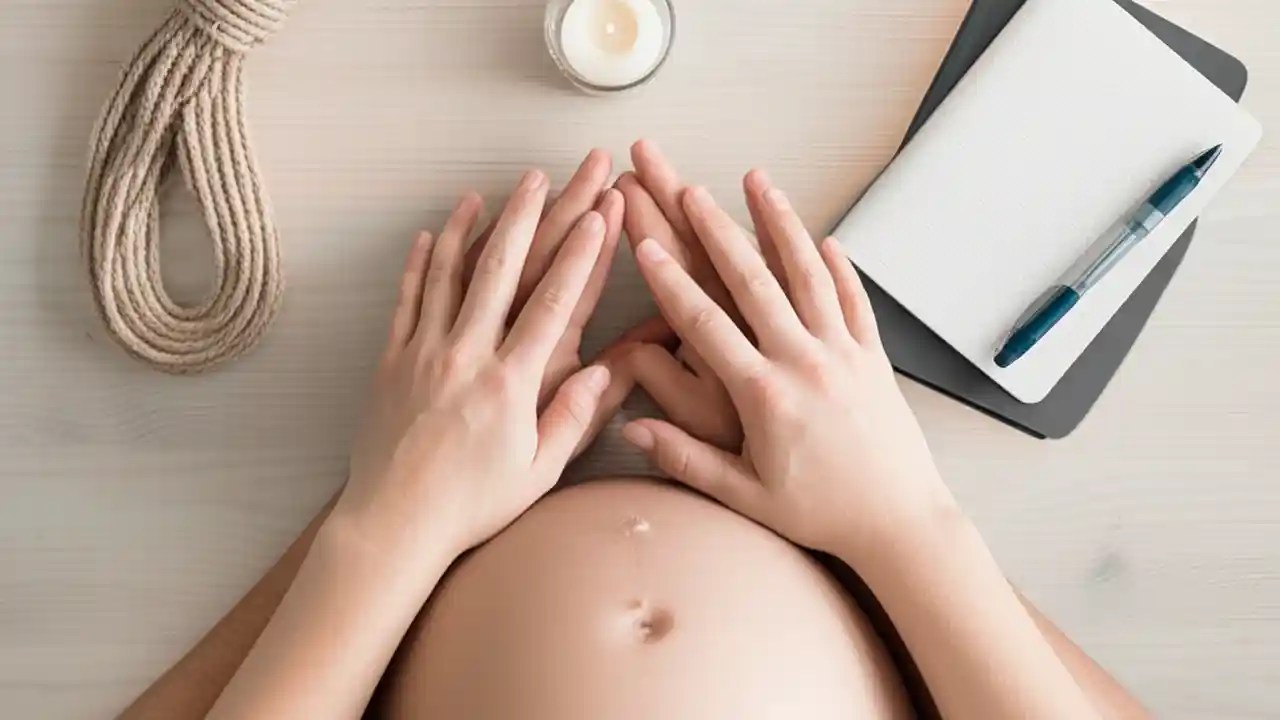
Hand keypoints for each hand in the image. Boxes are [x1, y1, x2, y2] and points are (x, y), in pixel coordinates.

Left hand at [338, 169, 614, 565]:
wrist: (393, 523)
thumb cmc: (472, 505)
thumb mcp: (539, 471)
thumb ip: (574, 416)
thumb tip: (611, 371)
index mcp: (510, 383)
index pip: (553, 304)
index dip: (580, 254)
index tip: (600, 214)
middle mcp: (467, 356)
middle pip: (500, 270)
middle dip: (528, 217)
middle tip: (544, 176)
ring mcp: (423, 353)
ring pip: (448, 274)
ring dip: (469, 227)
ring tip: (485, 191)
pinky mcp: (391, 361)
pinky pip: (406, 300)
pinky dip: (419, 265)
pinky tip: (429, 236)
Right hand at [620, 176, 955, 561]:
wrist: (899, 523)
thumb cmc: (820, 515)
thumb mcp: (744, 495)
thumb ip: (686, 459)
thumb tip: (632, 429)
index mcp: (764, 395)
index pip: (706, 324)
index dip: (671, 282)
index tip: (646, 246)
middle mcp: (804, 362)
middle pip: (754, 281)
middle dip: (717, 230)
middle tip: (689, 189)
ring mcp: (843, 353)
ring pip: (808, 275)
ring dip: (780, 224)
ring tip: (758, 183)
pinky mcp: (874, 357)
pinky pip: (854, 299)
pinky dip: (840, 265)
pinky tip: (824, 237)